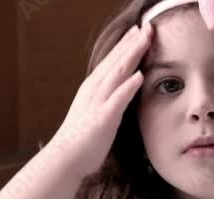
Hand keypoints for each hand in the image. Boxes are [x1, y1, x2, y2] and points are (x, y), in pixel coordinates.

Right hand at [50, 22, 153, 178]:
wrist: (66, 158)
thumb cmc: (82, 139)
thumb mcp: (96, 112)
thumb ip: (107, 100)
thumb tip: (120, 92)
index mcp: (93, 88)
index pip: (113, 61)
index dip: (127, 45)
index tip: (140, 31)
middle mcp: (94, 90)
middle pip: (116, 61)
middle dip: (133, 42)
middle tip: (147, 26)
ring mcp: (98, 102)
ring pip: (118, 73)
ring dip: (132, 55)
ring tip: (146, 39)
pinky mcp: (103, 118)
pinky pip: (117, 99)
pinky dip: (128, 86)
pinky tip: (139, 75)